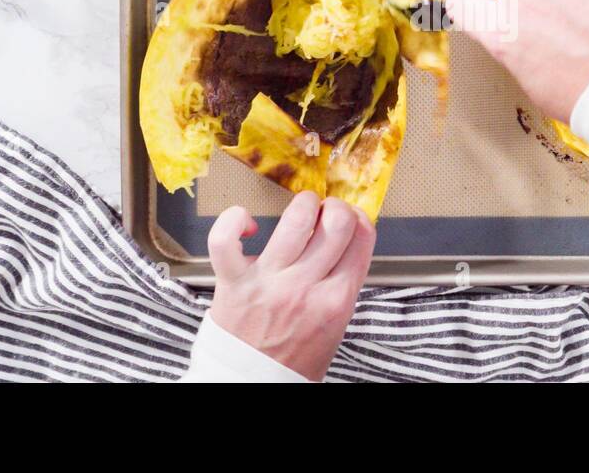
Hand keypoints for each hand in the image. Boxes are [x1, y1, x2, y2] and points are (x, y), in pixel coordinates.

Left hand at [206, 191, 374, 381]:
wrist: (251, 384)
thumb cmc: (293, 359)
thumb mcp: (336, 325)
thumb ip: (343, 284)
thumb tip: (347, 240)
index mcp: (336, 301)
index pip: (361, 236)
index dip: (358, 218)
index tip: (350, 219)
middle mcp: (305, 288)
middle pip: (336, 222)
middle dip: (335, 207)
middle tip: (326, 214)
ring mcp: (268, 282)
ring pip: (295, 218)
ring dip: (302, 204)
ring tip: (300, 212)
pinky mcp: (233, 282)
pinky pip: (226, 238)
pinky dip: (235, 220)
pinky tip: (248, 223)